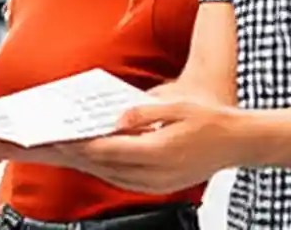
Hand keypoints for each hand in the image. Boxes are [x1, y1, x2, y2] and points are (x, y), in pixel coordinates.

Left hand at [31, 100, 246, 193]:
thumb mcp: (178, 106)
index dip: (80, 145)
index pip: (108, 150)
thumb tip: (117, 119)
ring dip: (87, 164)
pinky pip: (124, 180)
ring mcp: (159, 183)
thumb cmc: (211, 119)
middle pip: (104, 166)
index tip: (58, 137)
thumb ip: (144, 112)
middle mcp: (157, 173)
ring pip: (112, 176)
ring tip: (64, 151)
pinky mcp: (161, 185)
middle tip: (50, 145)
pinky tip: (92, 159)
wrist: (240, 142)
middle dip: (75, 155)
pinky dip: (105, 170)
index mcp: (159, 151)